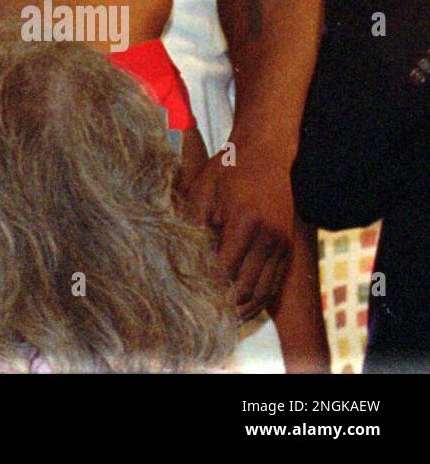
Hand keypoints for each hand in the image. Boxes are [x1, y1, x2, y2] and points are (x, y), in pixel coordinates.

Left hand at [187, 146, 294, 319]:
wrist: (267, 153)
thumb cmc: (230, 168)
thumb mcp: (204, 187)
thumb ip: (193, 219)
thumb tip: (181, 249)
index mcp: (245, 222)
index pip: (225, 268)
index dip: (208, 285)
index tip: (190, 293)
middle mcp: (268, 237)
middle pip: (246, 286)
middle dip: (225, 302)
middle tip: (204, 311)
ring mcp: (281, 244)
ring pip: (263, 291)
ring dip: (244, 307)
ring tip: (222, 315)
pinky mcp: (287, 247)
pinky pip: (275, 282)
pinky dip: (259, 298)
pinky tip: (243, 304)